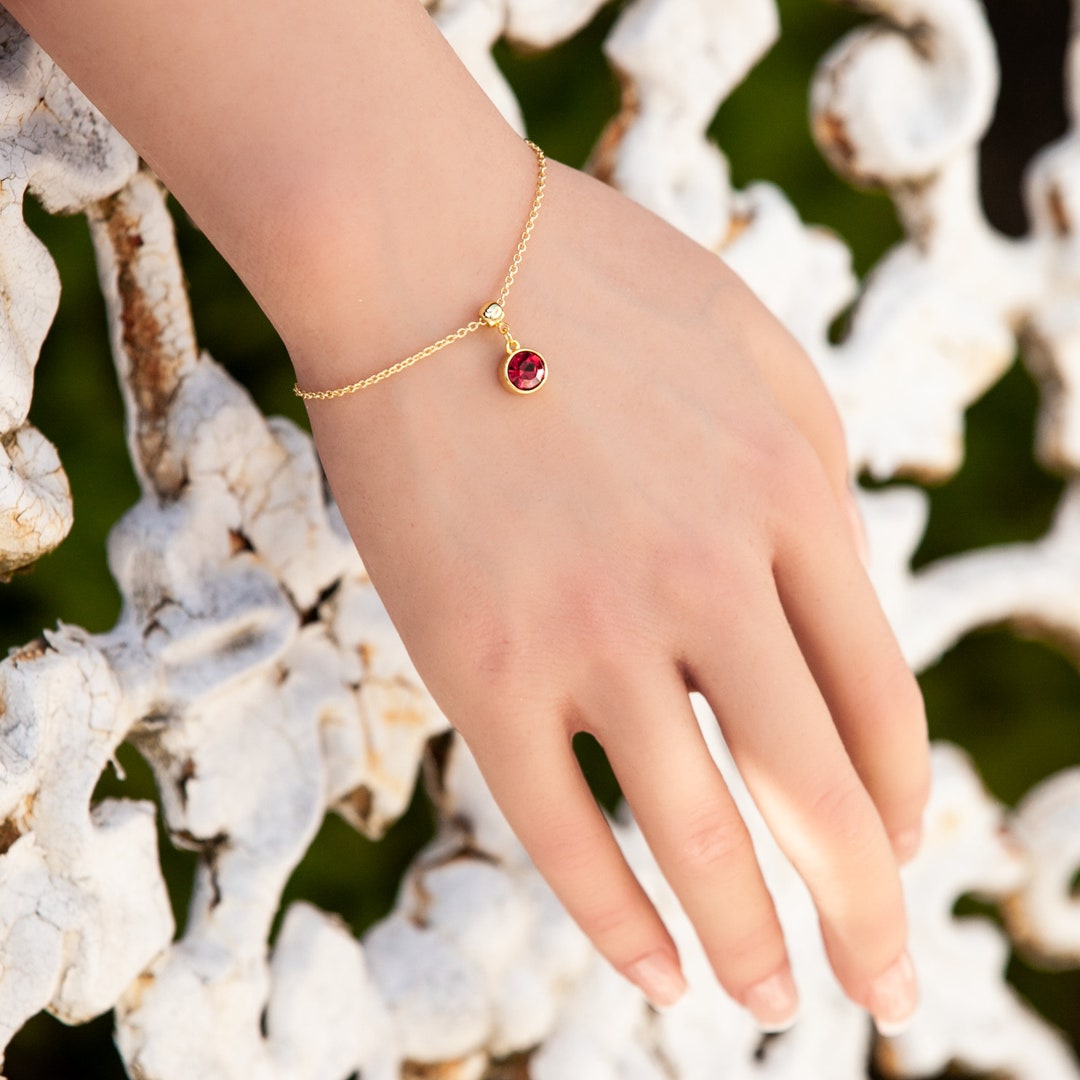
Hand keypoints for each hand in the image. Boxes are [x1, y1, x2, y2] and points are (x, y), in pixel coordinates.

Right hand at [303, 158, 929, 1032]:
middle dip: (864, 911)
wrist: (415, 248)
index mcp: (786, 495)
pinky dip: (616, 917)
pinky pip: (562, 824)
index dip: (898, 798)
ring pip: (696, 832)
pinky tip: (656, 974)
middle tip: (889, 990)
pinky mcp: (478, 662)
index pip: (875, 697)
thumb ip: (812, 465)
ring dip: (749, 941)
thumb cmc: (581, 284)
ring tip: (772, 1004)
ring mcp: (589, 627)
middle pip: (814, 791)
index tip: (899, 853)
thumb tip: (834, 588)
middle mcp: (705, 576)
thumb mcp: (749, 348)